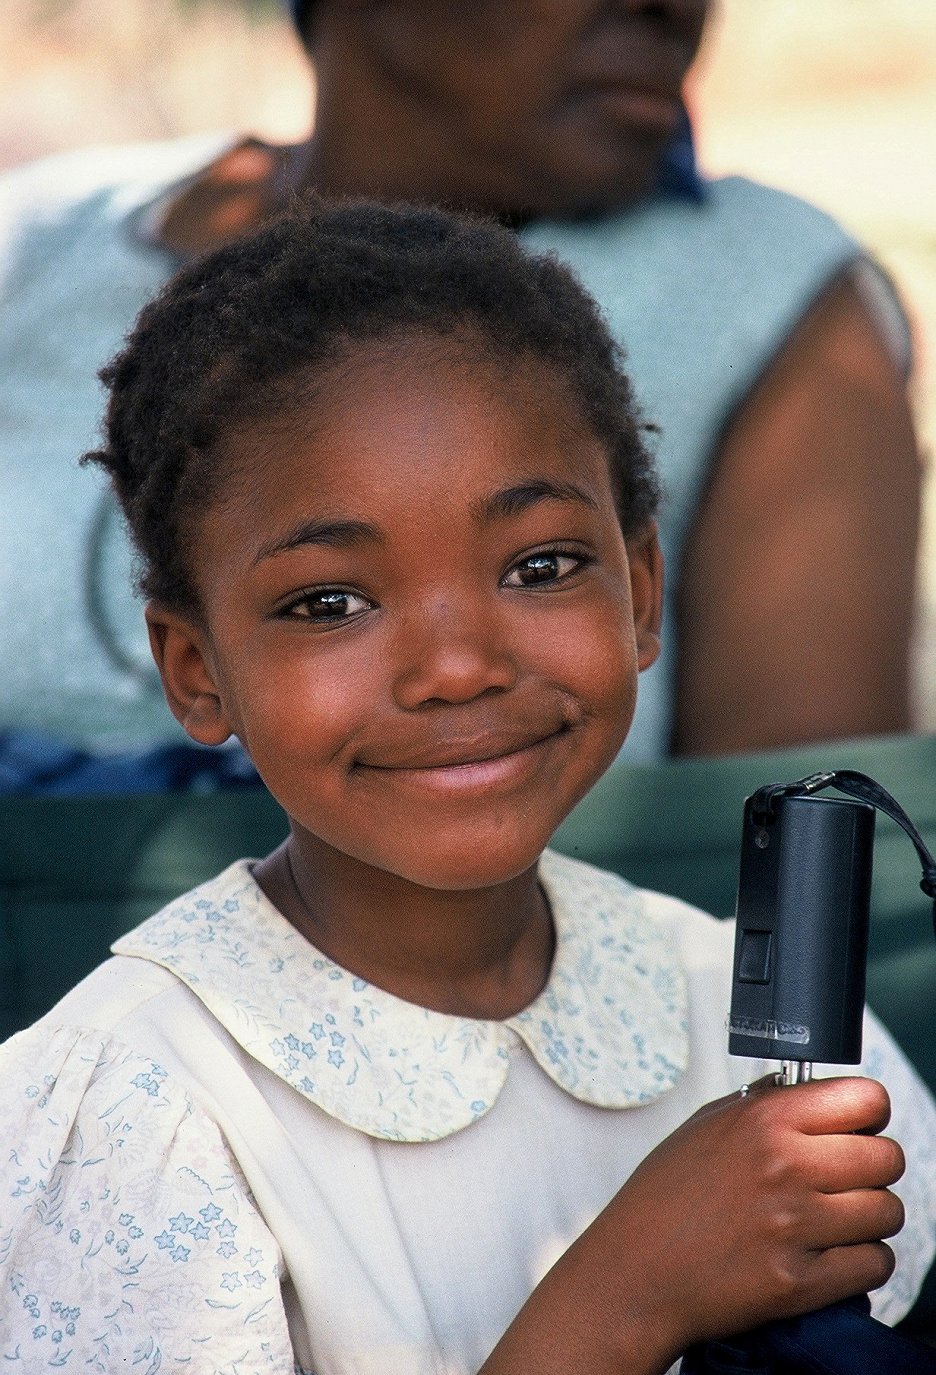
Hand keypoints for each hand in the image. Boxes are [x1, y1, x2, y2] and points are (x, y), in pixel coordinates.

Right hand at [481, 1075, 903, 1374]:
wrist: (633, 1273)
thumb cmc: (663, 1200)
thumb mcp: (704, 1126)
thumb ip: (761, 1104)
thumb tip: (807, 1088)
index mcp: (763, 1120)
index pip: (865, 1098)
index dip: (869, 1114)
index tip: (859, 1127)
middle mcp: (785, 1166)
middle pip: (888, 1157)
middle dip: (874, 1169)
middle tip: (847, 1180)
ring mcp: (795, 1225)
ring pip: (888, 1212)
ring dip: (869, 1219)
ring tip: (836, 1221)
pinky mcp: (800, 1282)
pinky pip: (874, 1264)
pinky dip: (861, 1263)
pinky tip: (830, 1256)